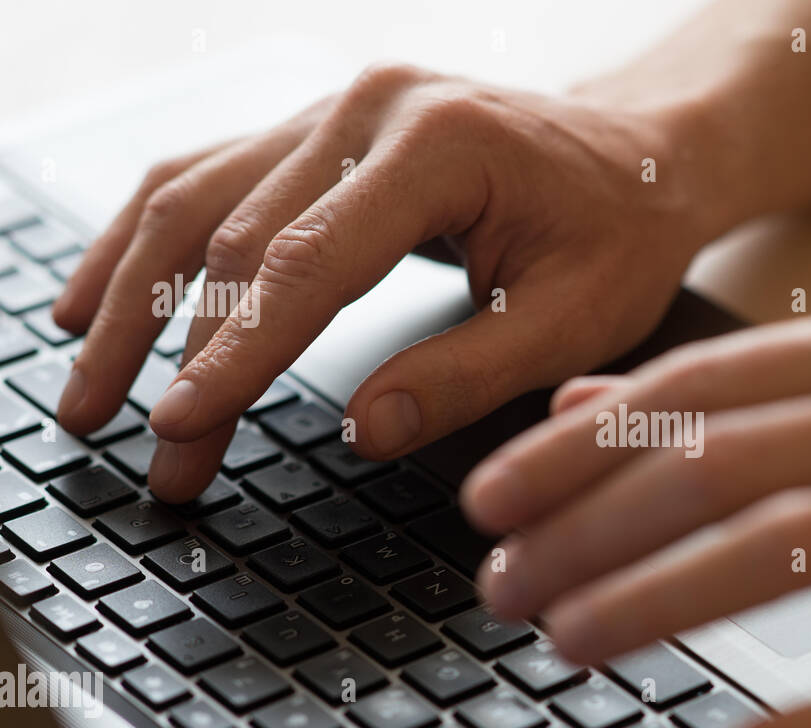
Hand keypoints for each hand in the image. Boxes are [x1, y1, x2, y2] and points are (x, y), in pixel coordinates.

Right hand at [53, 64, 711, 500]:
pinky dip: (147, 242)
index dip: (236, 355)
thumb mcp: (573, 321)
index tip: (182, 426)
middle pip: (234, 238)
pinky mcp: (320, 130)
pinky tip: (98, 298)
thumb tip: (361, 432)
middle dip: (177, 357)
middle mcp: (366, 109)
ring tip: (85, 390)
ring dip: (130, 298)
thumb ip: (466, 378)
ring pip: (195, 199)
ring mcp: (334, 110)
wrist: (645, 157)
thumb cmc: (622, 234)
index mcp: (436, 146)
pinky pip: (209, 176)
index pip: (307, 265)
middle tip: (150, 455)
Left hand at [460, 295, 810, 727]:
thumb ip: (749, 394)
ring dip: (656, 605)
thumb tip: (589, 405)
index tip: (497, 496)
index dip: (581, 446)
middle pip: (723, 465)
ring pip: (785, 551)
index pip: (703, 386)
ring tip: (572, 641)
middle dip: (589, 530)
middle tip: (511, 586)